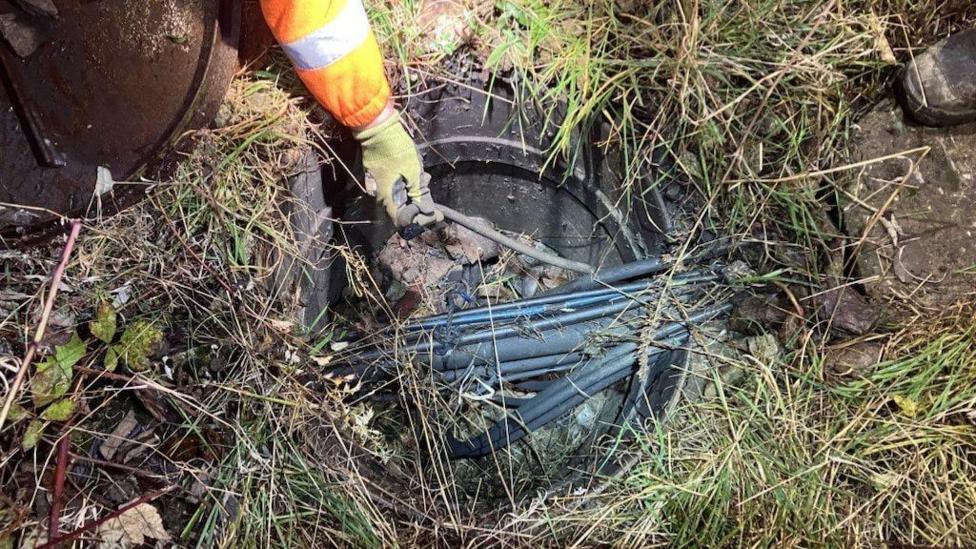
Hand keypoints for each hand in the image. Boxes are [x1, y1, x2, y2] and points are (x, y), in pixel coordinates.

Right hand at [353, 110, 443, 227]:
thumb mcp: (414, 173)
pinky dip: (409, 186)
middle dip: (422, 206)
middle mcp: (381, 197)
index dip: (422, 221)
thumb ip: (421, 194)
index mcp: (388, 199)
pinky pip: (396, 189)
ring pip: (402, 200)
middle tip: (434, 197)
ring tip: (425, 178)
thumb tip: (428, 211)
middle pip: (404, 212)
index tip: (437, 215)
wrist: (377, 129)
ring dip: (417, 194)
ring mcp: (380, 188)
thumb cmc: (396, 150)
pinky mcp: (381, 179)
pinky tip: (418, 175)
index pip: (405, 222)